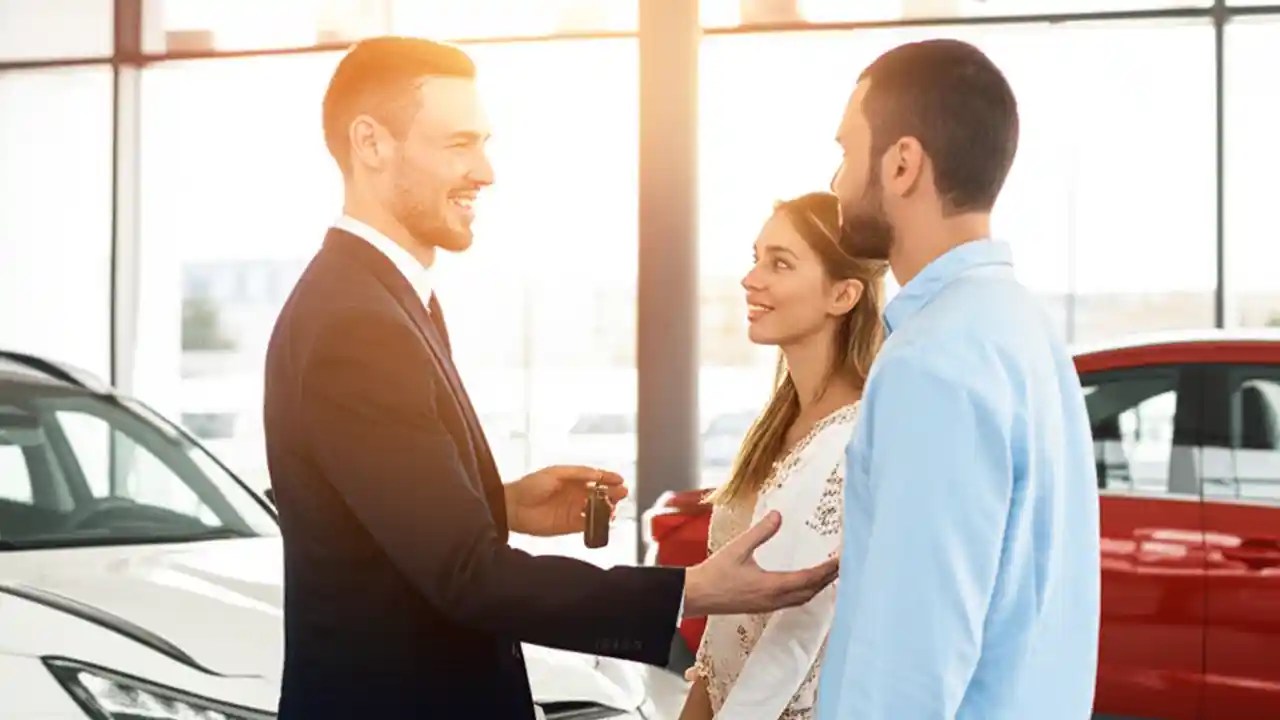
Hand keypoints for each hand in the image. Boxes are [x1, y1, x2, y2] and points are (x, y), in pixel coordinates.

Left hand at [504, 465, 626, 536]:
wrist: (513, 507)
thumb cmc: (530, 486)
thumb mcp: (556, 473)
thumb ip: (578, 473)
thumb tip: (597, 474)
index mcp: (572, 480)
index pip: (596, 478)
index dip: (608, 478)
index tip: (620, 479)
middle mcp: (575, 495)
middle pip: (600, 494)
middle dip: (612, 493)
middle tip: (622, 493)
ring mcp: (573, 510)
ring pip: (596, 510)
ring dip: (607, 508)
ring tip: (614, 507)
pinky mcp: (569, 526)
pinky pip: (587, 525)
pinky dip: (597, 523)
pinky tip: (603, 520)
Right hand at [681, 510, 838, 617]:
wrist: (696, 596)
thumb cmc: (715, 573)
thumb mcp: (738, 548)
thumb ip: (761, 532)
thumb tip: (778, 515)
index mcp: (771, 586)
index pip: (809, 578)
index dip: (827, 569)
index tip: (842, 559)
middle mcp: (774, 599)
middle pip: (811, 591)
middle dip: (828, 578)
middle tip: (843, 564)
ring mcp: (769, 606)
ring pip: (803, 599)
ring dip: (818, 587)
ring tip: (829, 573)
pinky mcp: (763, 607)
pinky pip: (792, 602)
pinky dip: (805, 592)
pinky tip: (804, 584)